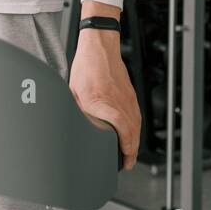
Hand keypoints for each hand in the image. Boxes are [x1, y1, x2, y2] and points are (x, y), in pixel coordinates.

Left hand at [70, 29, 140, 169]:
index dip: (125, 148)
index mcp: (102, 103)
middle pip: (132, 132)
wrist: (100, 46)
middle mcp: (118, 102)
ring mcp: (127, 98)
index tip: (123, 160)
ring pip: (136, 124)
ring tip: (130, 153)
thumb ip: (78, 112)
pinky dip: (135, 128)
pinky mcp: (130, 94)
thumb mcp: (74, 93)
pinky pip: (136, 115)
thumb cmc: (86, 66)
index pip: (122, 131)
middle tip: (127, 163)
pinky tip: (131, 133)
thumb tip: (75, 126)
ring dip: (135, 141)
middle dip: (131, 151)